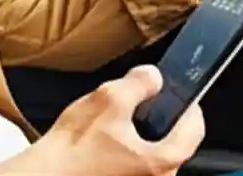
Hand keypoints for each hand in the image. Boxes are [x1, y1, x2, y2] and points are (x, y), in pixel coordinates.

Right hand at [0, 65, 204, 175]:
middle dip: (159, 120)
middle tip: (138, 104)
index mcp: (163, 161)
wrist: (47, 175)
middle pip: (174, 142)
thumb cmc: (73, 148)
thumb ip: (139, 83)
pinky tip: (104, 143)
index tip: (180, 92)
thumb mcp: (109, 99)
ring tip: (113, 124)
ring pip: (152, 155)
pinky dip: (126, 152)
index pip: (195, 128)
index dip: (189, 104)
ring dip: (141, 136)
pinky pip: (135, 167)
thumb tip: (154, 77)